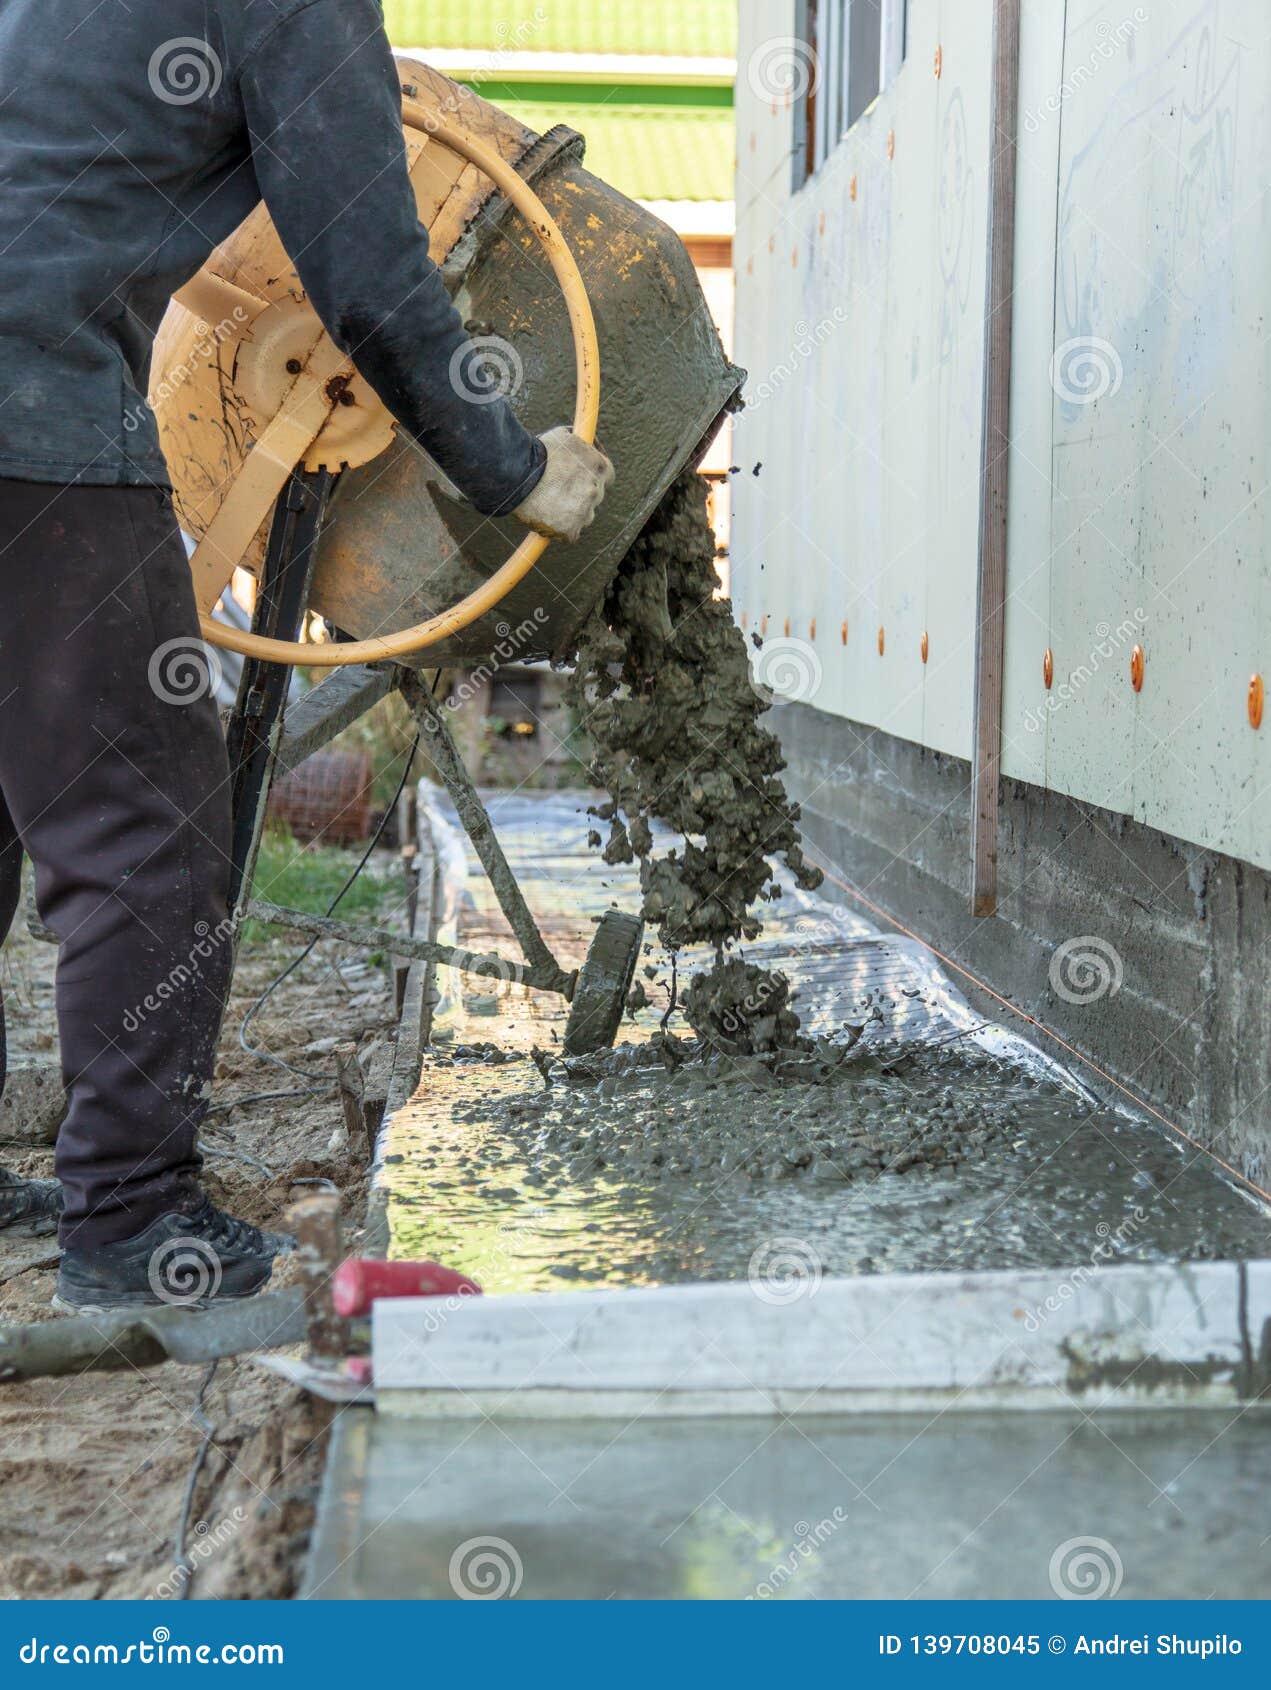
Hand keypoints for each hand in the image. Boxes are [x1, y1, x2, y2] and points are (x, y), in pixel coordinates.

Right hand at [514, 426, 614, 543]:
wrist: (518, 473)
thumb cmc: (538, 452)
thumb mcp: (564, 436)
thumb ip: (579, 443)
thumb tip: (585, 439)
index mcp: (599, 467)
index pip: (608, 475)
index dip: (594, 476)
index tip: (584, 477)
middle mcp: (596, 490)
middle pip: (594, 497)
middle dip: (581, 494)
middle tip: (560, 491)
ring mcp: (584, 512)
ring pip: (583, 516)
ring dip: (572, 513)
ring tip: (550, 505)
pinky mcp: (571, 529)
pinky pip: (570, 534)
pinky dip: (561, 530)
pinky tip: (548, 520)